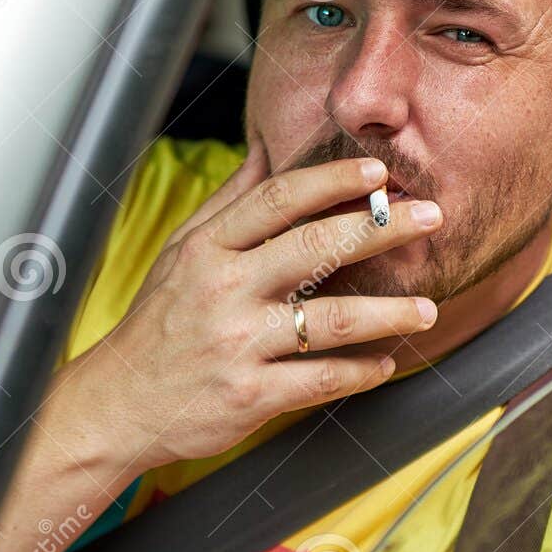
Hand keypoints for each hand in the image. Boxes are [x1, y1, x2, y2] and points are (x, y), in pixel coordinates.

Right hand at [64, 136, 443, 472]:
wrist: (119, 403)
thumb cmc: (158, 321)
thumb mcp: (181, 251)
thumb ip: (230, 202)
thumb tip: (266, 148)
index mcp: (207, 249)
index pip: (277, 201)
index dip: (331, 182)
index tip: (378, 172)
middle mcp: (223, 291)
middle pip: (313, 249)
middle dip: (380, 230)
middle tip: (432, 218)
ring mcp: (237, 345)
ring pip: (328, 321)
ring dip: (388, 313)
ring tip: (427, 308)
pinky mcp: (248, 396)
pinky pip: (319, 380)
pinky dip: (360, 372)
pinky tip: (386, 363)